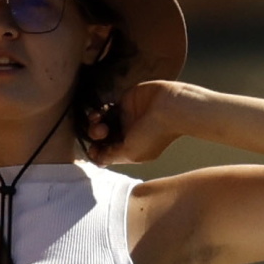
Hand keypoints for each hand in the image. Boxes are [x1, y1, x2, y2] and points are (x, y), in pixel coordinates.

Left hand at [81, 79, 199, 165]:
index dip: (97, 153)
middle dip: (96, 138)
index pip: (108, 153)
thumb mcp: (131, 153)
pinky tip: (98, 114)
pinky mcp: (124, 103)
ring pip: (102, 123)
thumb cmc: (155, 134)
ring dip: (95, 125)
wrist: (170, 107)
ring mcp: (125, 118)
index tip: (93, 150)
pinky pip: (105, 109)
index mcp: (131, 150)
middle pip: (103, 139)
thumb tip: (97, 161)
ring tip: (98, 122)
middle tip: (100, 133)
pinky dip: (98, 112)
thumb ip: (111, 156)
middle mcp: (128, 135)